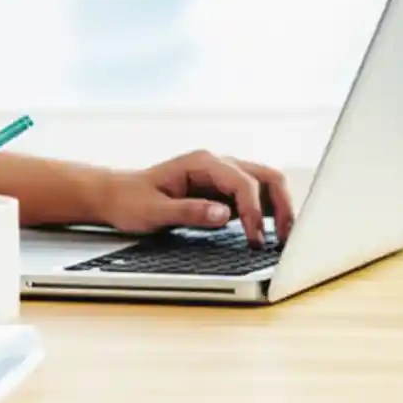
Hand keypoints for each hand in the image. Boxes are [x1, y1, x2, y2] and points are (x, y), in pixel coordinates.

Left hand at [98, 150, 294, 247]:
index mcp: (202, 163)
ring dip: (279, 208)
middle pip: (265, 176)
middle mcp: (217, 164)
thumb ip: (189, 212)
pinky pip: (254, 196)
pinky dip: (267, 212)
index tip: (255, 239)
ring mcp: (222, 176)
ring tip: (283, 238)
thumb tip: (224, 214)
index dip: (254, 211)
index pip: (243, 182)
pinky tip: (268, 233)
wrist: (116, 195)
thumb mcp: (153, 211)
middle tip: (286, 238)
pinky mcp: (222, 190)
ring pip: (265, 184)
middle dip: (281, 205)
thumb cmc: (131, 200)